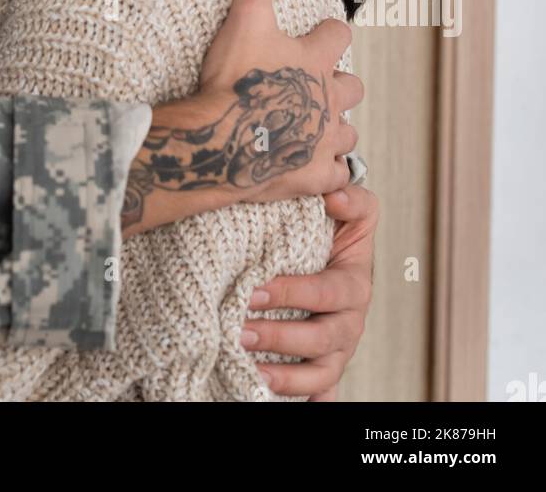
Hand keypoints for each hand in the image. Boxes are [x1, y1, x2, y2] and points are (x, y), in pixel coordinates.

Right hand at [198, 0, 362, 202]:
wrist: (222, 142)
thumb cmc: (234, 79)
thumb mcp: (245, 16)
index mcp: (316, 58)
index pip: (338, 35)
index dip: (328, 33)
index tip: (318, 33)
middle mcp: (329, 98)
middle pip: (352, 86)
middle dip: (338, 83)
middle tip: (313, 83)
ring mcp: (324, 139)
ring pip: (349, 132)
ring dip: (336, 126)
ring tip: (315, 125)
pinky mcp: (314, 176)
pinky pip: (337, 176)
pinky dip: (329, 173)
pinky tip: (315, 170)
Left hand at [239, 182, 377, 398]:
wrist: (336, 249)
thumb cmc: (335, 229)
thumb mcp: (351, 210)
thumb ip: (350, 199)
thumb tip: (334, 195)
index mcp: (354, 284)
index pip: (326, 292)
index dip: (292, 293)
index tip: (253, 289)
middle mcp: (350, 321)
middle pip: (321, 339)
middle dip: (280, 337)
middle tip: (240, 330)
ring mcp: (338, 350)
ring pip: (320, 373)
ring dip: (285, 377)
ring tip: (249, 368)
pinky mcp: (327, 368)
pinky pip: (322, 393)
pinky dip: (305, 401)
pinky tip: (271, 398)